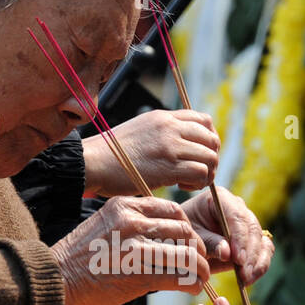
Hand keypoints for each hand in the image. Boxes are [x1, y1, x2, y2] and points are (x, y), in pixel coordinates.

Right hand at [51, 196, 210, 304]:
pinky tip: (192, 288)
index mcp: (126, 206)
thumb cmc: (81, 257)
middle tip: (199, 262)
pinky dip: (192, 283)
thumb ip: (136, 224)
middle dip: (197, 248)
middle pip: (185, 229)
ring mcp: (135, 247)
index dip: (188, 228)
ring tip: (200, 278)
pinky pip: (178, 276)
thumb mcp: (107, 225)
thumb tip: (171, 237)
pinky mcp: (137, 274)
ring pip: (187, 253)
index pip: (173, 210)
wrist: (55, 278)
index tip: (190, 243)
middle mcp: (132, 222)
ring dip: (200, 268)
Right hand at [83, 110, 220, 195]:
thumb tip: (178, 146)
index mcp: (164, 117)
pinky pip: (201, 173)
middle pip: (212, 139)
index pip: (204, 120)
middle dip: (210, 158)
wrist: (92, 163)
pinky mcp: (169, 166)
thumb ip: (160, 134)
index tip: (198, 154)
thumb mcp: (139, 132)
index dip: (208, 139)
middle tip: (197, 172)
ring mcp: (171, 145)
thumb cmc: (111, 155)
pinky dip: (198, 183)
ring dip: (205, 173)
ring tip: (188, 182)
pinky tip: (182, 186)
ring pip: (210, 156)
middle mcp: (170, 127)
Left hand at [180, 186, 273, 284]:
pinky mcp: (252, 240)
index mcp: (221, 199)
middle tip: (244, 274)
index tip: (238, 259)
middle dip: (250, 253)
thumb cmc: (184, 235)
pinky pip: (264, 251)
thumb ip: (209, 243)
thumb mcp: (190, 238)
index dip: (240, 238)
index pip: (237, 216)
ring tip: (247, 279)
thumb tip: (227, 253)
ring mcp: (247, 224)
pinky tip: (249, 279)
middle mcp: (238, 208)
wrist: (183, 241)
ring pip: (262, 241)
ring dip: (258, 262)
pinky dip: (259, 265)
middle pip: (252, 229)